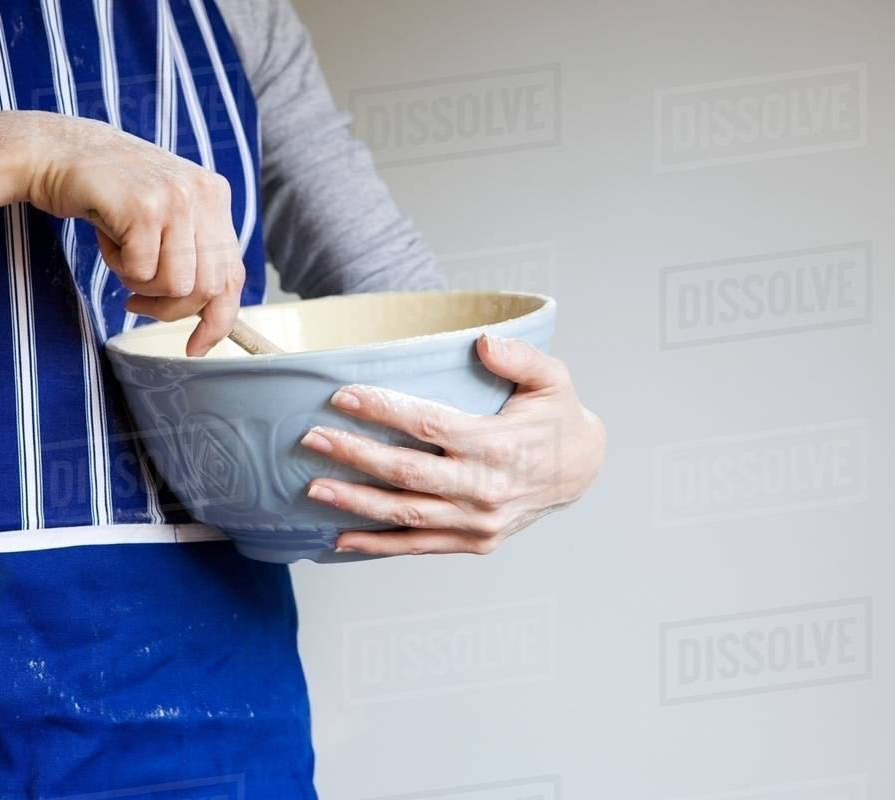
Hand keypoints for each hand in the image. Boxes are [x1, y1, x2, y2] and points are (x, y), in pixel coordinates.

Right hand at [23, 112, 242, 354]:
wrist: (55, 150)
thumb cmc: (109, 192)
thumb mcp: (163, 213)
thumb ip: (191, 250)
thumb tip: (211, 314)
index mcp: (215, 196)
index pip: (233, 274)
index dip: (219, 320)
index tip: (197, 347)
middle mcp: (204, 195)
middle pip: (207, 289)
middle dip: (170, 310)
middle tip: (136, 303)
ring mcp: (176, 198)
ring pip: (176, 285)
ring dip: (141, 286)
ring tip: (121, 256)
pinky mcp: (144, 207)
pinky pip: (141, 271)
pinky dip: (118, 266)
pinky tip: (106, 237)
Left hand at [301, 334, 605, 555]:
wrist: (581, 471)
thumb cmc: (557, 418)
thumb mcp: (553, 377)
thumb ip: (520, 356)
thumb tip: (483, 342)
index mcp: (498, 444)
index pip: (429, 425)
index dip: (383, 411)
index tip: (343, 396)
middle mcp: (485, 488)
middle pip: (406, 473)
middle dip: (354, 455)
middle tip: (313, 439)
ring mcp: (478, 521)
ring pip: (406, 514)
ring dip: (356, 502)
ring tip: (314, 488)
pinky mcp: (475, 541)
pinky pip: (419, 546)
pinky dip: (379, 545)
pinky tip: (342, 537)